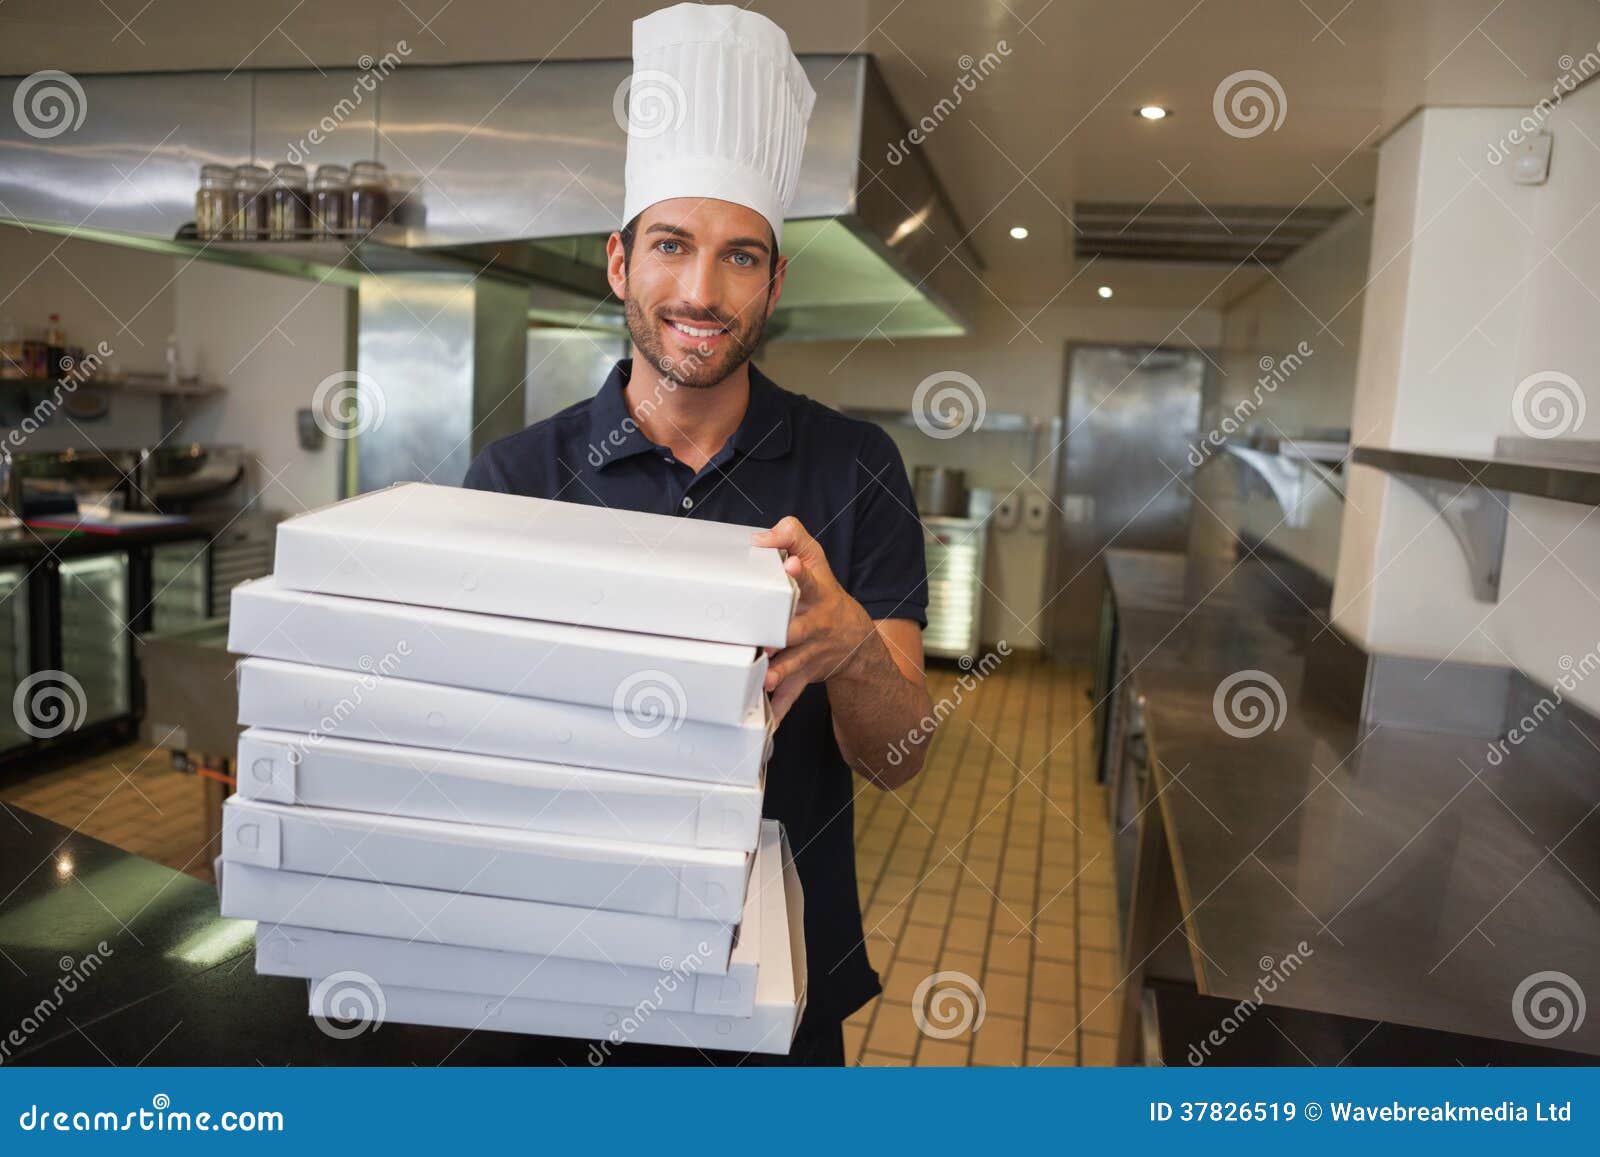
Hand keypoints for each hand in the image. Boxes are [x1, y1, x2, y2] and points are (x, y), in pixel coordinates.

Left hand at [750, 516, 875, 725]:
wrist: (857, 644)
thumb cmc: (825, 596)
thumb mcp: (816, 560)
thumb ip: (792, 537)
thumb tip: (759, 538)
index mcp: (818, 595)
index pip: (809, 580)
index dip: (800, 573)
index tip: (791, 567)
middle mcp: (816, 625)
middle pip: (795, 629)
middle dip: (781, 634)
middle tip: (763, 635)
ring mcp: (812, 653)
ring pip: (794, 665)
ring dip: (780, 673)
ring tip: (766, 677)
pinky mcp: (805, 675)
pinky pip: (792, 695)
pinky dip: (780, 709)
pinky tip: (767, 721)